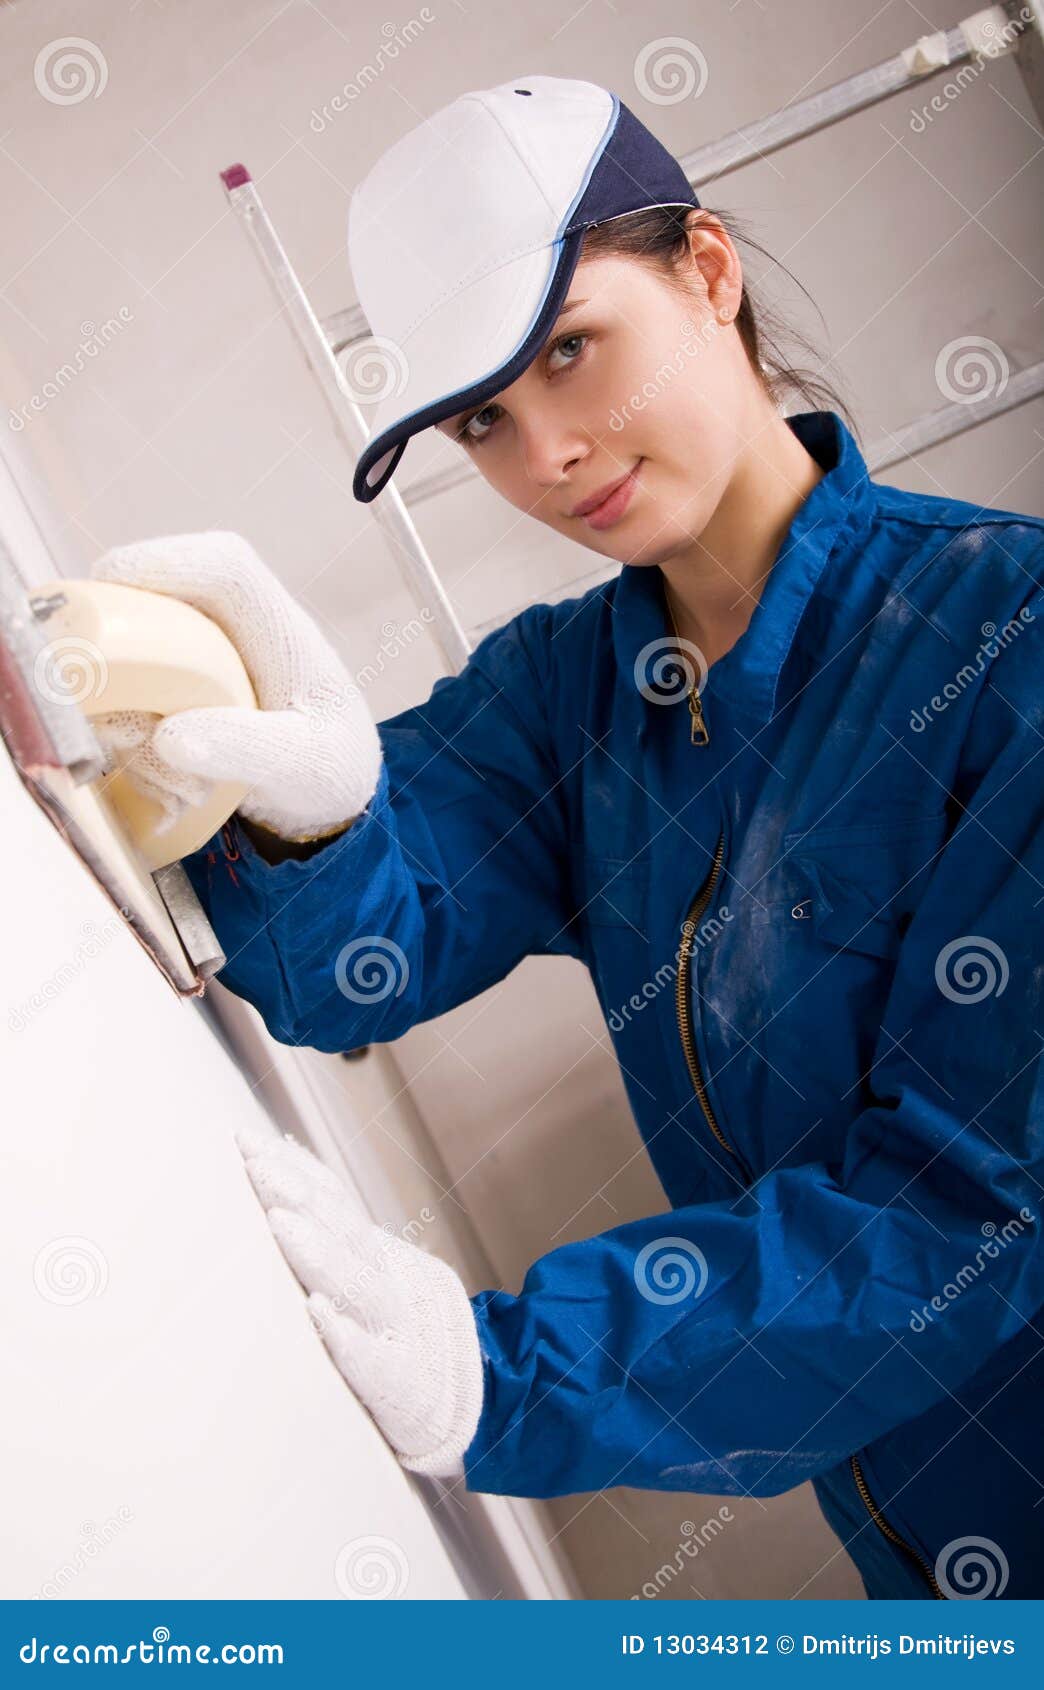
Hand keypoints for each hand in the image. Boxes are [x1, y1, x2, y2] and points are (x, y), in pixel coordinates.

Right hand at [89, 530, 383, 842]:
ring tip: (152, 757)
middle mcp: (239, 633)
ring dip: (128, 700)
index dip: (165, 560)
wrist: (335, 792)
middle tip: (100, 686)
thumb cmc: (331, 766)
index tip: (112, 580)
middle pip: (168, 594)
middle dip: (123, 631)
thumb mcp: (303, 766)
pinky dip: (133, 729)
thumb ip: (246, 748)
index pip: (227, 568)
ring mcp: (209, 659)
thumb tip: (168, 737)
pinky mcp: (188, 688)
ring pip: (142, 647)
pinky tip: (163, 776)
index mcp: (281, 632)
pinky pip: (141, 690)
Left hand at [234, 1125, 483, 1480]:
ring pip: (357, 1285)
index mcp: (378, 1257)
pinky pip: (371, 1360)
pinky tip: (318, 1314)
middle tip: (253, 1163)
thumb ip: (339, 1235)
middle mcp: (389, 1283)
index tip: (248, 1140)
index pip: (335, 1204)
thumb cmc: (407, 1337)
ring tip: (278, 1221)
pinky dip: (346, 1335)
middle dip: (295, 1194)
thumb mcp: (379, 1276)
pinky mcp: (401, 1387)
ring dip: (317, 1252)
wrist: (482, 1401)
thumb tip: (284, 1165)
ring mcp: (398, 1331)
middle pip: (341, 1233)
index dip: (294, 1171)